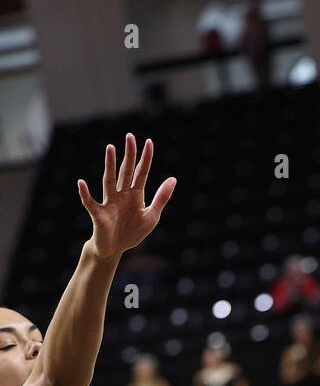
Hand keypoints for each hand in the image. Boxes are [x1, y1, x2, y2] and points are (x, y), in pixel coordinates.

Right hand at [78, 134, 175, 260]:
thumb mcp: (151, 216)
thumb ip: (161, 198)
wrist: (115, 249)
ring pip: (109, 180)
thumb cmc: (132, 231)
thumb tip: (173, 179)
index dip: (145, 158)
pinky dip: (85, 194)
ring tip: (110, 148)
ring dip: (110, 165)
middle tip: (130, 136)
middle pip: (125, 171)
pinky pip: (90, 202)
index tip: (149, 142)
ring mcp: (109, 202)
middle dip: (128, 154)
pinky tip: (81, 183)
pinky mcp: (98, 214)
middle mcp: (122, 194)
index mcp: (135, 194)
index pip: (141, 172)